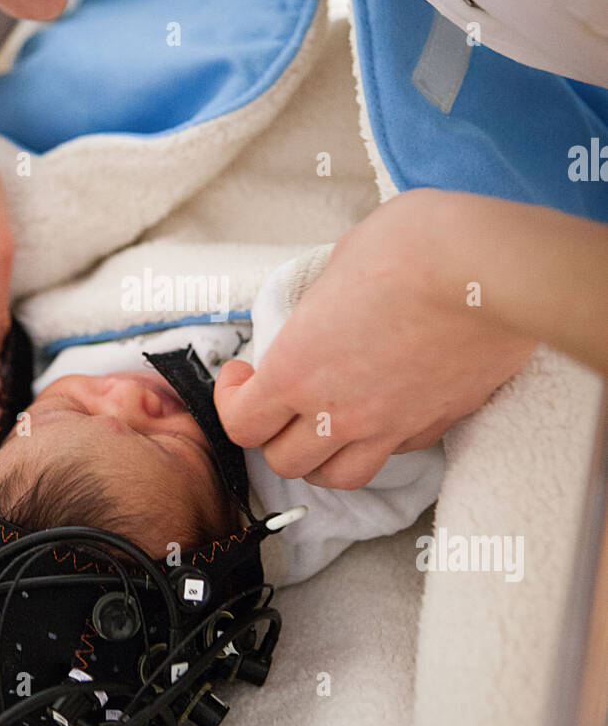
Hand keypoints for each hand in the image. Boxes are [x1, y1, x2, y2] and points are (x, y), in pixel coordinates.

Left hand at [214, 191, 536, 488]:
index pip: (242, 423)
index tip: (242, 377)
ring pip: (339, 476)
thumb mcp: (341, 261)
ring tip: (323, 425)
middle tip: (279, 402)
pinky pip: (393, 453)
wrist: (491, 271)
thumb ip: (321, 303)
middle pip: (285, 462)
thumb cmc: (415, 249)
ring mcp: (391, 426)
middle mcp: (340, 411)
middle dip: (272, 436)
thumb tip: (323, 309)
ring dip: (321, 457)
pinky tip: (381, 407)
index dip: (232, 402)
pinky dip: (378, 442)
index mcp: (299, 367)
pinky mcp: (437, 424)